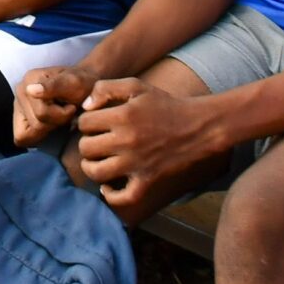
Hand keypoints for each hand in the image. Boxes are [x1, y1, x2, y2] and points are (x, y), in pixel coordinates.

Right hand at [14, 66, 96, 147]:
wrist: (86, 85)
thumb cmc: (83, 84)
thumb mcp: (74, 84)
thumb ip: (53, 86)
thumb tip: (30, 90)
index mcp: (31, 79)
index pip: (41, 114)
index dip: (62, 115)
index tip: (72, 105)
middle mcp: (21, 89)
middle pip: (36, 124)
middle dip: (57, 122)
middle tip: (67, 110)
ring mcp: (18, 103)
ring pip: (30, 132)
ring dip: (50, 127)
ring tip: (60, 113)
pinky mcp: (19, 115)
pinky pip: (22, 138)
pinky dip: (37, 135)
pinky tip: (50, 122)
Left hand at [74, 78, 224, 216]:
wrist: (199, 128)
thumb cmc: (165, 105)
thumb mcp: (136, 86)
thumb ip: (105, 88)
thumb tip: (84, 107)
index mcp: (123, 116)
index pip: (84, 122)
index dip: (86, 121)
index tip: (96, 123)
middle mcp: (127, 141)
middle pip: (85, 148)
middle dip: (86, 143)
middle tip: (96, 141)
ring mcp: (136, 164)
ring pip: (96, 172)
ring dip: (90, 167)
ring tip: (97, 161)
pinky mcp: (147, 182)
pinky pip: (120, 197)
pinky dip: (110, 194)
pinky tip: (109, 185)